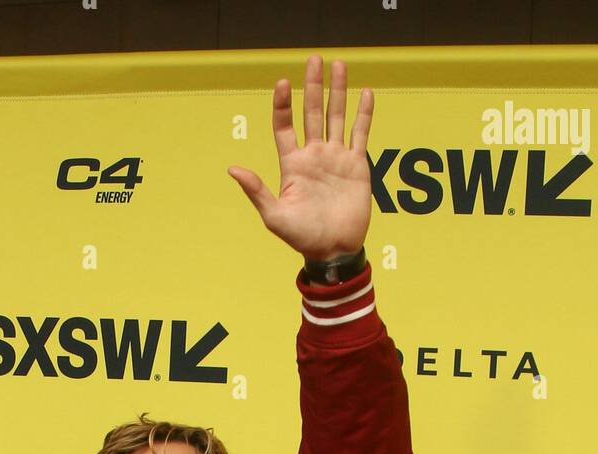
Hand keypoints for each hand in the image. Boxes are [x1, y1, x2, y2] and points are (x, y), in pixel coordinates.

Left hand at [227, 54, 372, 262]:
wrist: (334, 251)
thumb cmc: (302, 238)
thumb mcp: (274, 216)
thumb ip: (256, 190)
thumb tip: (232, 169)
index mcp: (293, 165)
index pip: (285, 126)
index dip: (283, 105)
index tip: (283, 83)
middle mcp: (314, 156)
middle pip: (312, 112)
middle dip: (313, 86)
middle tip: (314, 59)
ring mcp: (336, 158)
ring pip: (336, 116)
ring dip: (338, 91)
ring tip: (339, 64)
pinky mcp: (357, 166)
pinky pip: (361, 134)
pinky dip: (363, 114)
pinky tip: (365, 93)